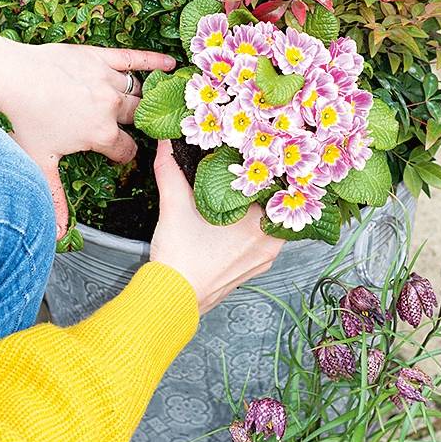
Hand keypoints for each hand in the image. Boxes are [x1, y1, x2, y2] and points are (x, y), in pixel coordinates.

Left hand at [0, 34, 175, 237]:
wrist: (5, 78)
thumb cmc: (19, 120)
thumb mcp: (39, 163)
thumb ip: (56, 198)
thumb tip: (59, 234)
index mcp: (100, 134)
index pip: (127, 150)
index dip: (125, 155)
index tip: (120, 154)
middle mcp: (110, 107)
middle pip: (139, 118)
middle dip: (141, 125)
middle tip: (142, 127)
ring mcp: (107, 79)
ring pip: (138, 91)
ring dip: (145, 98)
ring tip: (156, 102)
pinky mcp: (100, 57)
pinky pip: (134, 58)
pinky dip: (154, 61)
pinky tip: (169, 64)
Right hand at [150, 141, 283, 314]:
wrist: (170, 299)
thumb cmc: (179, 258)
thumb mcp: (174, 206)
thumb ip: (170, 169)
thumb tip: (165, 142)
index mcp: (261, 227)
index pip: (275, 188)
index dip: (263, 168)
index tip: (251, 154)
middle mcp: (269, 246)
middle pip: (271, 205)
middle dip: (255, 188)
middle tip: (241, 167)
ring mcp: (261, 261)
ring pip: (265, 225)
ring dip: (251, 209)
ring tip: (234, 191)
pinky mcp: (249, 270)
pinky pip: (257, 242)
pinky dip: (246, 229)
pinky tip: (229, 219)